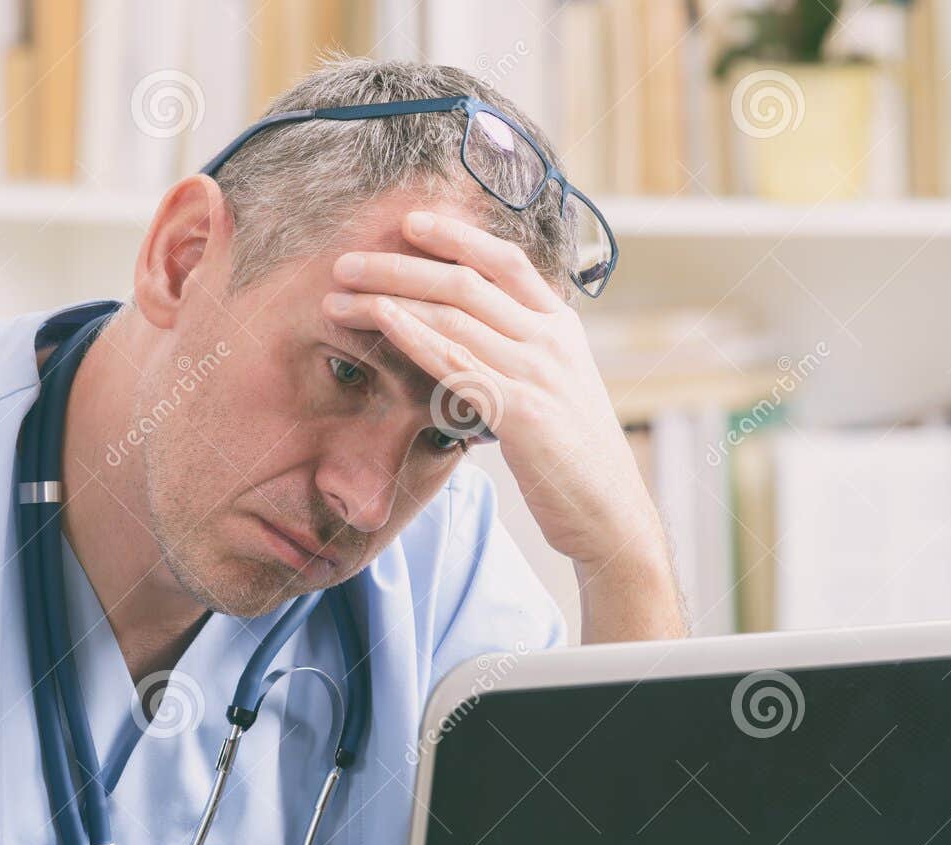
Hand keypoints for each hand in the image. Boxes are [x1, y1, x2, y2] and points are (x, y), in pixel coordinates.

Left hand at [323, 210, 685, 639]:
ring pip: (454, 317)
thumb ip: (515, 357)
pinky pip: (458, 363)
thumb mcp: (552, 391)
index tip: (409, 222)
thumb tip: (464, 338)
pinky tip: (381, 322)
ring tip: (340, 296)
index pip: (506, 260)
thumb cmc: (571, 459)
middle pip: (467, 282)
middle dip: (400, 266)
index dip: (456, 236)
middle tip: (347, 262)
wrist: (609, 515)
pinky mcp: (524, 411)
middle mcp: (551, 340)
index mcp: (560, 327)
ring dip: (390, 299)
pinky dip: (414, 336)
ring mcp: (539, 372)